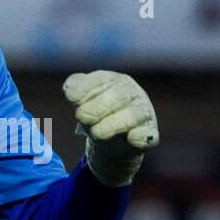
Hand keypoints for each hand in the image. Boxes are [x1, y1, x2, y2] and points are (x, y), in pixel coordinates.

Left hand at [62, 70, 158, 186]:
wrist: (115, 139)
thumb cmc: (98, 112)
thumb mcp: (84, 98)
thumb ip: (75, 88)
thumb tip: (70, 89)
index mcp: (114, 80)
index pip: (101, 80)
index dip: (85, 88)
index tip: (71, 99)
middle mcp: (132, 93)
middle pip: (118, 96)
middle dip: (98, 107)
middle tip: (82, 117)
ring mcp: (143, 113)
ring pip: (134, 115)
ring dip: (114, 124)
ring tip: (97, 133)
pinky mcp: (149, 134)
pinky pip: (149, 135)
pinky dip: (141, 137)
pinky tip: (132, 138)